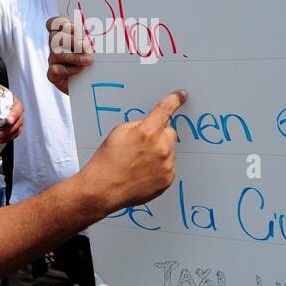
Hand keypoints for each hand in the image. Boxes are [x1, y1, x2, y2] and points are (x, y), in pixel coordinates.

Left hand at [0, 96, 22, 142]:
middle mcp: (15, 109)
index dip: (14, 114)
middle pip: (19, 118)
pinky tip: (0, 140)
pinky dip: (7, 138)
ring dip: (8, 134)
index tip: (8, 120)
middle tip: (1, 132)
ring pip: (18, 127)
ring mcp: (17, 120)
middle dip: (10, 127)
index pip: (17, 105)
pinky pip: (15, 134)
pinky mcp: (16, 129)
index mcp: (10, 100)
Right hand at [46, 15, 93, 94]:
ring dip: (74, 56)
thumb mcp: (97, 46)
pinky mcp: (53, 74)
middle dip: (71, 39)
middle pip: (54, 37)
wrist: (93, 83)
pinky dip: (70, 69)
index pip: (54, 23)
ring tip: (88, 60)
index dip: (61, 22)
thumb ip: (94, 38)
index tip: (76, 27)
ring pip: (56, 53)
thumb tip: (101, 30)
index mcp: (64, 34)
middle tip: (86, 45)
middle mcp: (55, 46)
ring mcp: (53, 60)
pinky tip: (80, 70)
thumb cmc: (96, 60)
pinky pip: (56, 70)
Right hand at [81, 90, 185, 213]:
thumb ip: (140, 125)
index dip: (175, 100)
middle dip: (159, 135)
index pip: (165, 110)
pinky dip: (159, 167)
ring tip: (138, 163)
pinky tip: (143, 172)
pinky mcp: (168, 179)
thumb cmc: (107, 161)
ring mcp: (166, 165)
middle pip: (170, 133)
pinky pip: (168, 166)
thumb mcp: (119, 132)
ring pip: (169, 151)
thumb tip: (152, 124)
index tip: (181, 95)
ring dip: (159, 152)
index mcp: (148, 132)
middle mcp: (161, 148)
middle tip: (141, 146)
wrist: (103, 189)